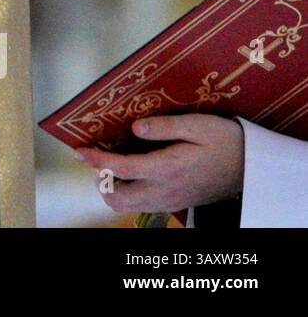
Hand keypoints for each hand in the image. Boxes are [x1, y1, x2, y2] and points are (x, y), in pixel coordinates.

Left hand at [77, 115, 244, 214]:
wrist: (251, 166)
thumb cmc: (224, 140)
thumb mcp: (198, 125)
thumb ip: (164, 127)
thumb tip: (134, 127)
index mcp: (167, 169)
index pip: (121, 170)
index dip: (97, 160)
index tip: (79, 150)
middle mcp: (164, 190)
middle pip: (116, 198)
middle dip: (100, 178)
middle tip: (98, 157)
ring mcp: (168, 200)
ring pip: (126, 205)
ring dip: (110, 187)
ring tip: (111, 163)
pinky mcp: (173, 203)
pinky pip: (140, 205)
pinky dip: (125, 191)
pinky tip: (129, 172)